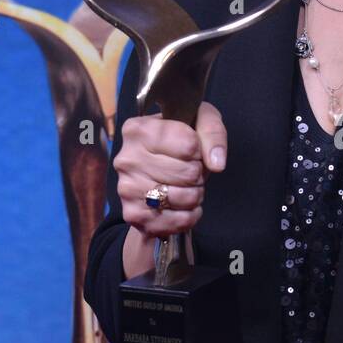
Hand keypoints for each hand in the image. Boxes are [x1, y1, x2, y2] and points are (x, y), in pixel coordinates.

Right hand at [113, 100, 227, 238]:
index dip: (199, 150)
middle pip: (188, 173)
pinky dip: (190, 215)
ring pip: (185, 198)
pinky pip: (180, 221)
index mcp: (137, 130)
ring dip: (196, 194)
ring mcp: (127, 189)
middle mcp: (126, 160)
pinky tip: (182, 205)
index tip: (191, 150)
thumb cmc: (178, 142)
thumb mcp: (198, 121)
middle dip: (198, 174)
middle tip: (190, 171)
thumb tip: (216, 164)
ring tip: (186, 186)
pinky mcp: (134, 215)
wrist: (154, 174)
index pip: (189, 145)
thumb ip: (212, 132)